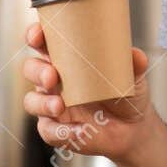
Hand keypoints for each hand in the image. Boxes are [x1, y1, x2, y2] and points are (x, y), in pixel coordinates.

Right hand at [21, 21, 158, 163]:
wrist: (133, 129)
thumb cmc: (126, 95)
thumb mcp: (133, 76)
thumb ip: (134, 63)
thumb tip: (136, 55)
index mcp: (67, 60)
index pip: (43, 42)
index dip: (34, 35)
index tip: (37, 35)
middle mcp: (54, 80)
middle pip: (30, 69)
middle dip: (37, 71)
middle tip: (52, 76)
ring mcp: (52, 105)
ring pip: (32, 101)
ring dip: (42, 102)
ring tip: (59, 106)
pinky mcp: (56, 129)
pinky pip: (47, 130)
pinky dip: (60, 131)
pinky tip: (79, 130)